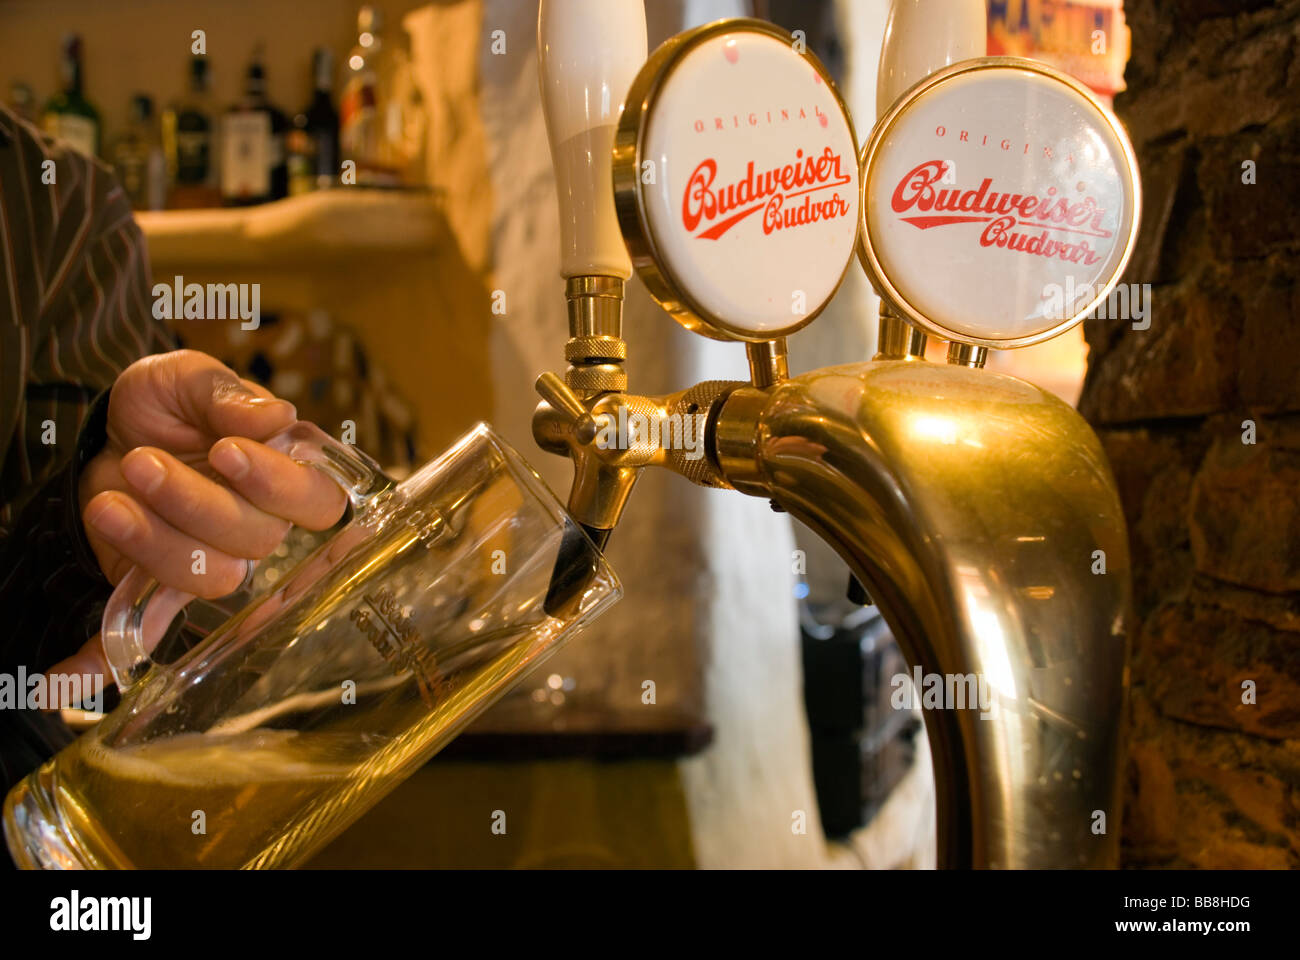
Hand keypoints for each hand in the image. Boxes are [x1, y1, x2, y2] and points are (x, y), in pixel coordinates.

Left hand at [51, 350, 346, 682]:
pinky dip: (104, 658)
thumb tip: (277, 418)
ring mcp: (211, 561)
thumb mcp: (186, 378)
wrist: (105, 435)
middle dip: (195, 504)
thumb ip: (226, 393)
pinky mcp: (158, 588)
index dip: (281, 487)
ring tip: (111, 499)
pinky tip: (62, 680)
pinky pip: (145, 631)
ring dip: (156, 543)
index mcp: (282, 473)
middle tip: (144, 463)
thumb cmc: (163, 407)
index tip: (229, 451)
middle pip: (258, 542)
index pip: (317, 501)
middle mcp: (259, 526)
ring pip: (210, 577)